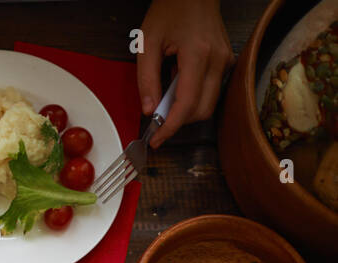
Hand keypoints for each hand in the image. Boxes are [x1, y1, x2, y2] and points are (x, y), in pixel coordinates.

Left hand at [137, 0, 233, 147]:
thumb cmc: (170, 10)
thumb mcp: (147, 43)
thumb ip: (146, 79)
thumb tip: (149, 110)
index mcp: (198, 54)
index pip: (187, 103)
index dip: (171, 127)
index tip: (156, 139)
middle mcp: (218, 59)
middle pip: (202, 109)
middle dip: (179, 122)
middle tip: (156, 124)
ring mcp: (226, 60)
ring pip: (210, 103)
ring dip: (186, 110)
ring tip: (165, 99)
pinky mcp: (227, 61)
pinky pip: (212, 90)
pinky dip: (194, 97)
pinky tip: (178, 86)